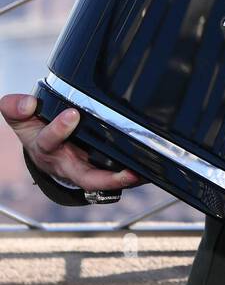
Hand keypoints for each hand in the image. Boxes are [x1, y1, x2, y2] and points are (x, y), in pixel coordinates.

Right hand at [0, 93, 144, 191]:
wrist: (41, 149)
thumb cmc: (35, 131)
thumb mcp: (20, 119)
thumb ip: (15, 108)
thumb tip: (27, 103)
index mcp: (45, 148)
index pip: (49, 141)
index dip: (59, 129)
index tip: (72, 114)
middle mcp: (66, 164)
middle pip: (85, 176)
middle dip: (105, 177)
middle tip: (126, 171)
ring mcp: (84, 170)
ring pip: (103, 181)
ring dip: (124, 180)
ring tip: (142, 174)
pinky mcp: (98, 170)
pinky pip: (114, 177)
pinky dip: (132, 176)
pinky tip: (149, 171)